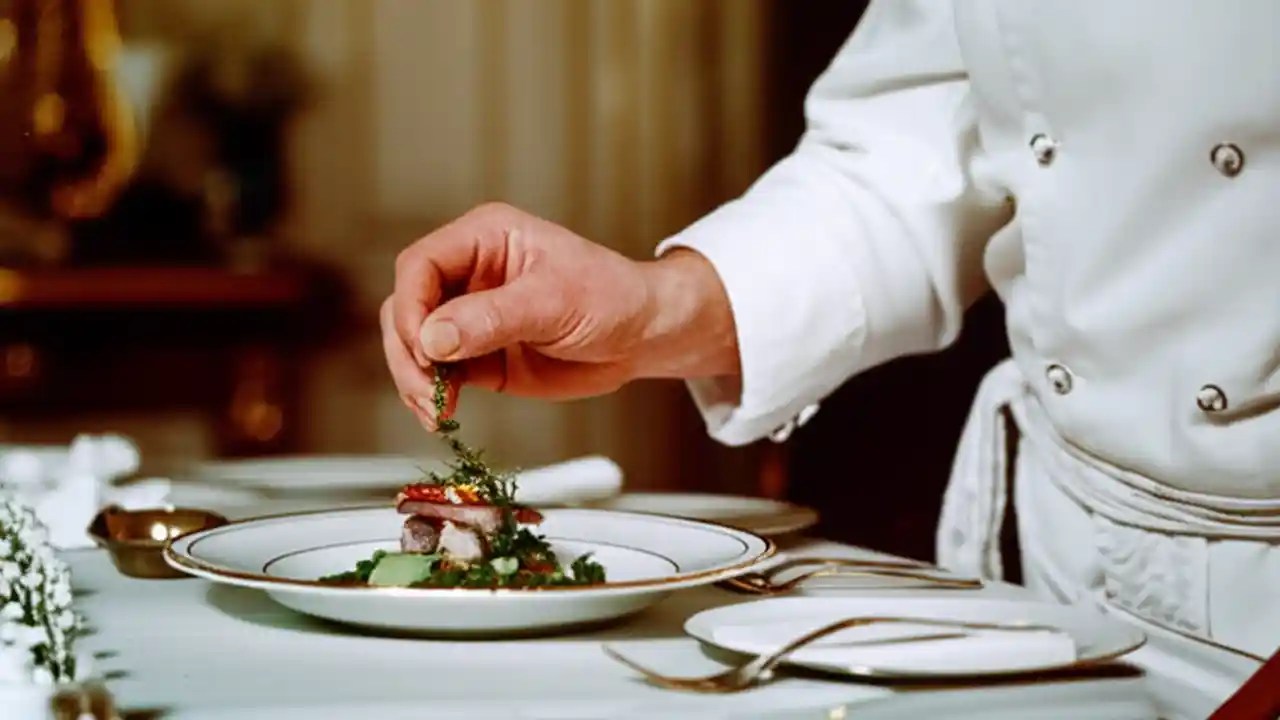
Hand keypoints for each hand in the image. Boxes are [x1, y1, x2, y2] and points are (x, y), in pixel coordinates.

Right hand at [383, 203, 738, 428]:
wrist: (643, 336)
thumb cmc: (613, 297)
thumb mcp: (554, 301)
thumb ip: (491, 318)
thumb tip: (433, 337)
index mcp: (484, 239)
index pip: (420, 266)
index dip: (411, 307)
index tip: (423, 348)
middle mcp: (469, 274)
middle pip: (406, 306)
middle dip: (408, 351)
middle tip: (429, 389)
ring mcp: (469, 316)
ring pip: (413, 343)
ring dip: (415, 379)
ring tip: (436, 409)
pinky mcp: (477, 355)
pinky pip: (437, 373)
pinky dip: (432, 395)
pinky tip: (443, 413)